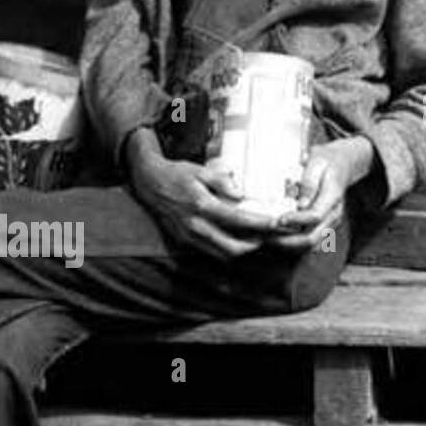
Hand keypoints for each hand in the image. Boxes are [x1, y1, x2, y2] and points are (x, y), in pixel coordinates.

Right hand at [126, 128, 279, 259]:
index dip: (260, 224)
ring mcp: (189, 236)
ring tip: (255, 240)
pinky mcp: (184, 241)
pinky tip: (236, 240)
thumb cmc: (177, 174)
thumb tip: (241, 193)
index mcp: (202, 205)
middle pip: (232, 247)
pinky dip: (227, 250)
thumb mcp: (200, 170)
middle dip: (254, 246)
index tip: (276, 224)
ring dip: (241, 251)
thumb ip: (222, 181)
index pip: (238, 220)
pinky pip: (211, 252)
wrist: (149, 184)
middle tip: (268, 237)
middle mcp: (196, 225)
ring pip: (222, 255)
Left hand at [267, 136, 374, 251]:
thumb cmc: (326, 160)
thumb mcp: (317, 162)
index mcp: (333, 197)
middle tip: (267, 236)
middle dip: (288, 241)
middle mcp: (334, 214)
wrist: (343, 163)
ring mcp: (330, 222)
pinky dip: (294, 245)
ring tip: (269, 240)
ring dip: (289, 246)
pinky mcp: (324, 226)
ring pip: (311, 245)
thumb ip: (309, 183)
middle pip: (313, 238)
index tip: (278, 220)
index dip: (295, 221)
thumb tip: (301, 205)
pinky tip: (278, 239)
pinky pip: (311, 243)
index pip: (315, 216)